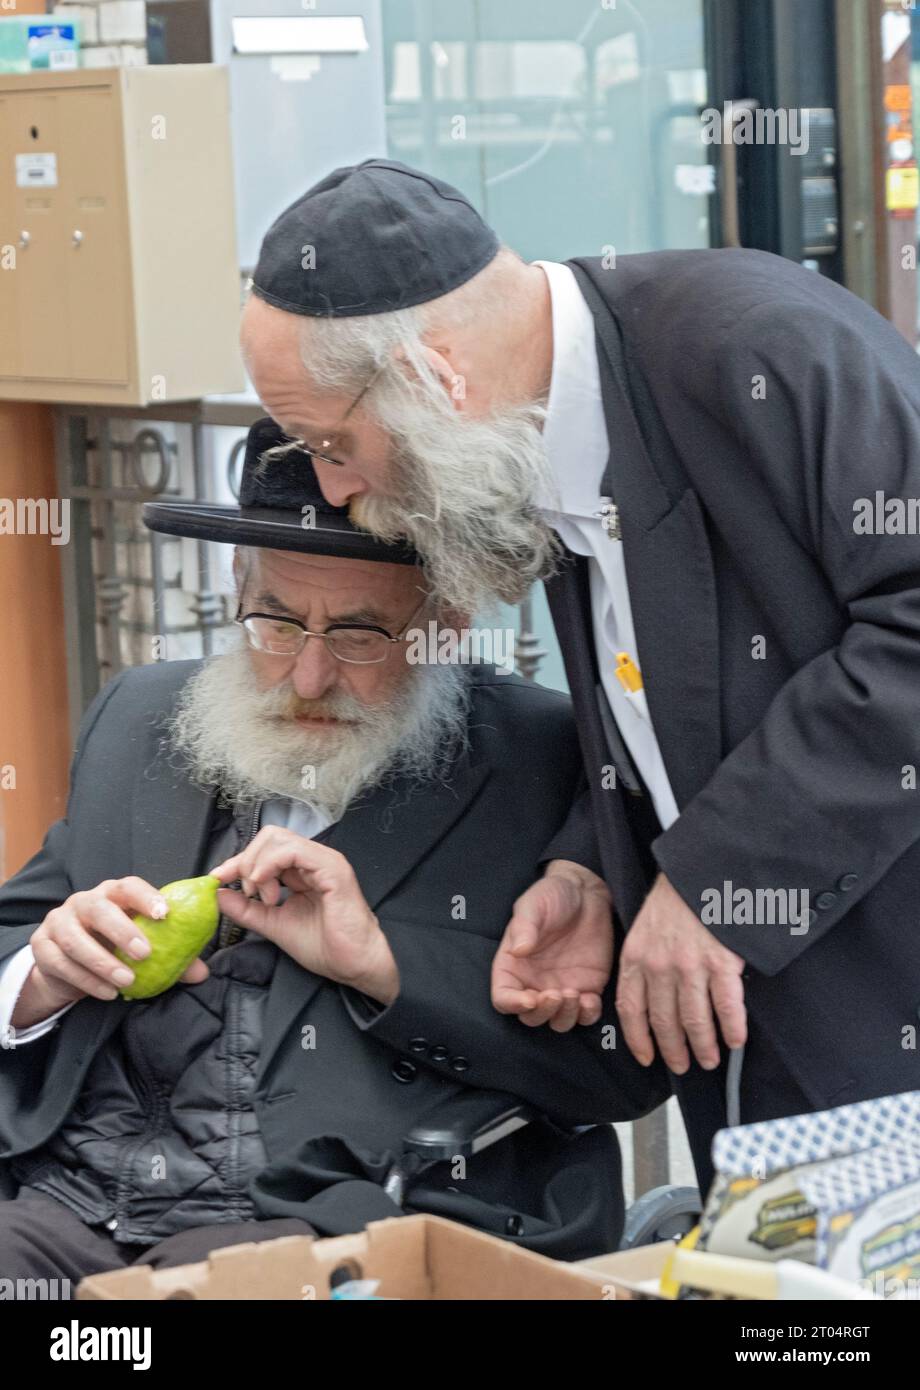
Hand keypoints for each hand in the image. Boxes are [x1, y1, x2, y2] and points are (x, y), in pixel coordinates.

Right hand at [14, 876, 208, 1026]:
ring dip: (103, 962)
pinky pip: (61, 962)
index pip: (128, 886)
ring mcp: (58, 922)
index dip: (146, 896)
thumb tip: (201, 973)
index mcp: (112, 894)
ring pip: (76, 939)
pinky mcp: (42, 946)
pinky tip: (107, 992)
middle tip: (145, 954)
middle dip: (122, 930)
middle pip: (99, 908)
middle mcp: (83, 902)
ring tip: (127, 981)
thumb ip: (170, 956)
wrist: (66, 967)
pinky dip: (85, 980)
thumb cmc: (111, 948)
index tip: (165, 913)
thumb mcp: (139, 948)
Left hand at [209, 828, 398, 1004]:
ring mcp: (324, 861)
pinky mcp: (332, 868)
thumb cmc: (326, 946)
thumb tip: (219, 895)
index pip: (265, 850)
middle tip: (246, 890)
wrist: (354, 964)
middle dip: (247, 859)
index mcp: (303, 871)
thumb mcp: (275, 925)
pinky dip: (270, 864)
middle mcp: (313, 860)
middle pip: (269, 836)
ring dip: (257, 864)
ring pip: (278, 838)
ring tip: (261, 894)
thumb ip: (247, 910)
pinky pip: (293, 851)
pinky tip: (264, 886)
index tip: (218, 878)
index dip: (238, 861)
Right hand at [491, 860, 613, 1031]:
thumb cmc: (552, 895)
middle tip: (556, 994)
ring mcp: (561, 988)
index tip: (529, 999)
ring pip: (558, 1021)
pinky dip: (588, 1015)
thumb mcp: (533, 905)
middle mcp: (534, 983)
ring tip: (574, 994)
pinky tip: (591, 998)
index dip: (513, 1005)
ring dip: (564, 1016)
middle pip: (530, 1017)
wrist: (587, 892)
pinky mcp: (587, 988)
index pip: (503, 998)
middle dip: (542, 1013)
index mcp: (513, 966)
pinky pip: (586, 1016)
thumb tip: (518, 950)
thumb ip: (525, 927)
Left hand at [616, 872, 746, 1072]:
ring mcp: (691, 966)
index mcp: (635, 957)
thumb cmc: (673, 902)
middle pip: (664, 1021)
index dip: (639, 1039)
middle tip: (683, 1065)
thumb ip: (643, 964)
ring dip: (703, 1046)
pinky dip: (732, 1029)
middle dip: (674, 1050)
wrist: (700, 872)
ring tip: (709, 1060)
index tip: (647, 1057)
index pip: (631, 1009)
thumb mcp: (643, 930)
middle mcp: (659, 966)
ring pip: (695, 1020)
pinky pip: (726, 1006)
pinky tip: (735, 1041)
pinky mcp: (721, 962)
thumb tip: (652, 1003)